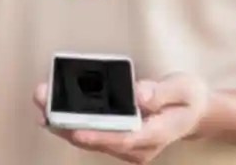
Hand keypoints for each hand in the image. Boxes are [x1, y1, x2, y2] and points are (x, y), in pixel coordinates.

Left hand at [33, 73, 210, 163]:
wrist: (194, 112)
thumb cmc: (188, 98)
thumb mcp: (183, 87)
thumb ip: (161, 91)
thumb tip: (139, 94)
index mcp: (156, 134)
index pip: (124, 138)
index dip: (99, 135)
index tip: (76, 131)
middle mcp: (139, 147)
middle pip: (100, 140)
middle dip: (69, 125)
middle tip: (44, 106)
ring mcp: (129, 148)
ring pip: (92, 140)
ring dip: (64, 125)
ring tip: (41, 105)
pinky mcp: (120, 142)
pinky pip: (93, 136)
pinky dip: (72, 124)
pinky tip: (53, 112)